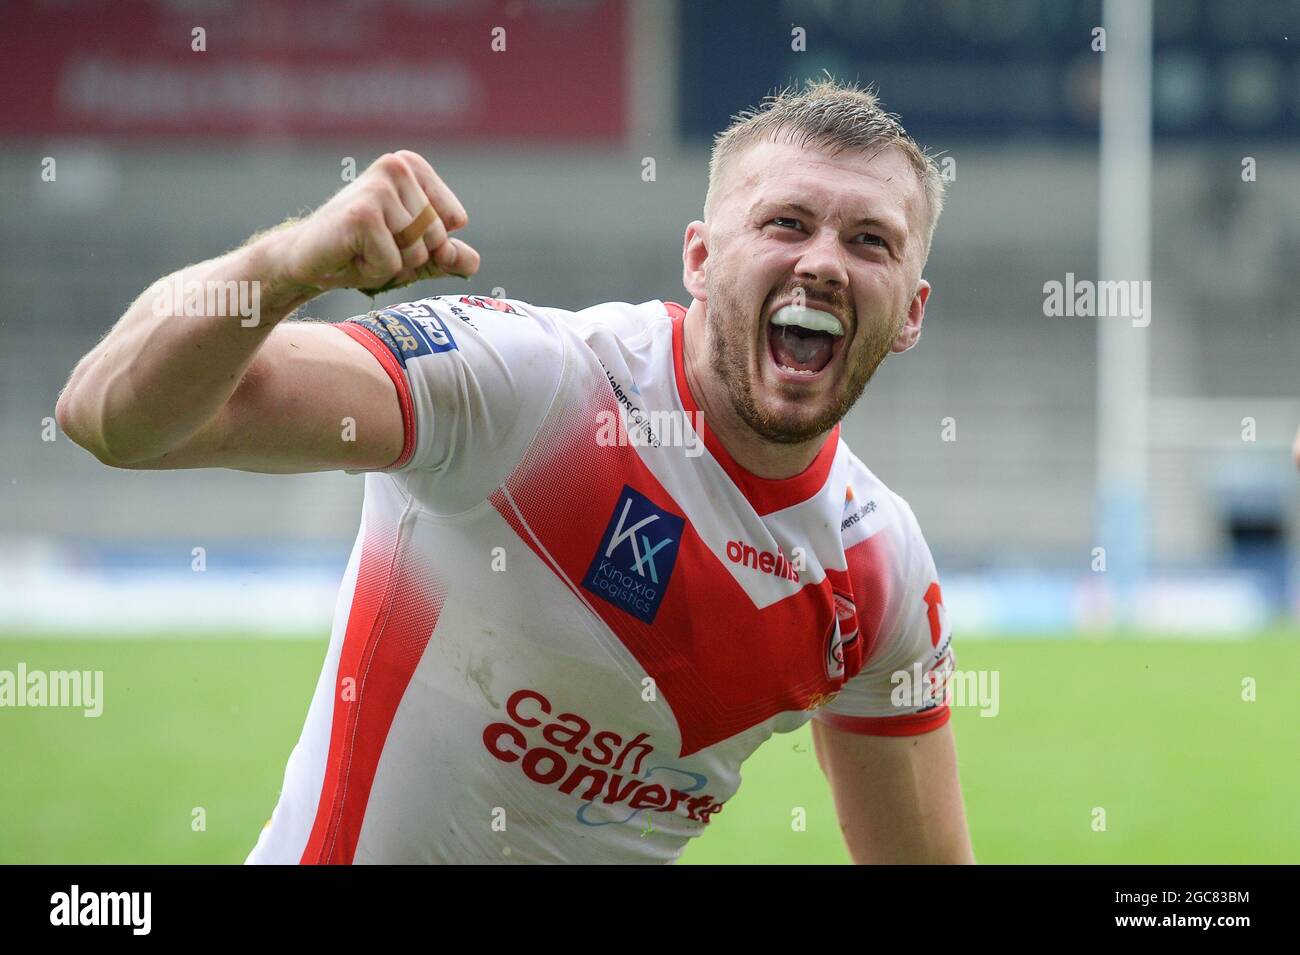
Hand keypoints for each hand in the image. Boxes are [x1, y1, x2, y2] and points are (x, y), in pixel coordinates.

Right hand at [268, 150, 480, 296]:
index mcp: (413, 166)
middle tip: (373, 246)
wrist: (305, 261)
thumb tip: (474, 262)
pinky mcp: (363, 215)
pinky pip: (394, 264)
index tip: (393, 236)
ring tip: (361, 250)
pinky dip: (373, 272)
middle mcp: (397, 167)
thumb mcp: (412, 254)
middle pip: (438, 239)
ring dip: (391, 266)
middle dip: (410, 259)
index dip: (428, 244)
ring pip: (418, 254)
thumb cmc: (360, 252)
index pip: (454, 221)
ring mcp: (379, 188)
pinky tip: (349, 256)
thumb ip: (447, 256)